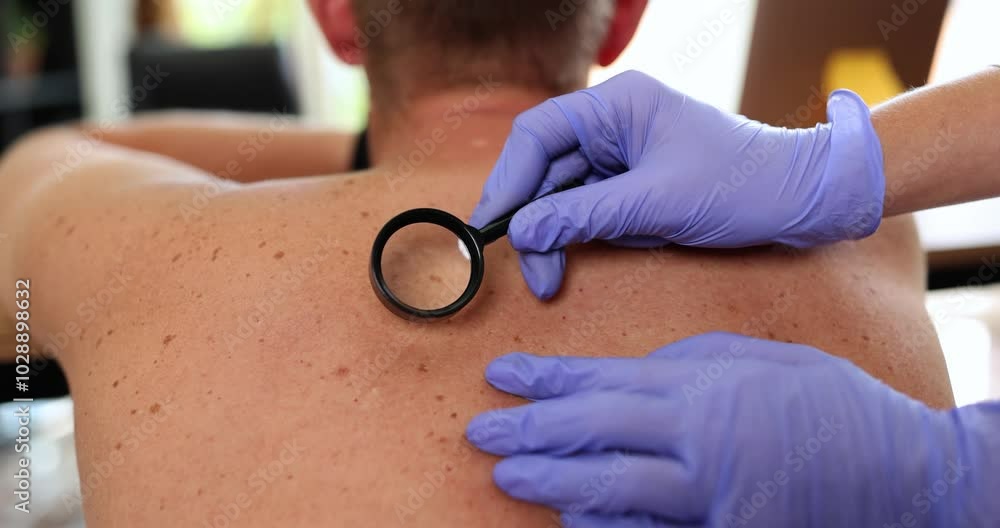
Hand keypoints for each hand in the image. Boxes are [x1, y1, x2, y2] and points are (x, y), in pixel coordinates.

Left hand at [466, 333, 994, 526]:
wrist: (906, 474)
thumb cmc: (830, 404)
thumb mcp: (758, 358)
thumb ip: (687, 363)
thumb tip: (627, 373)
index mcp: (703, 385)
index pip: (601, 379)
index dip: (544, 379)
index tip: (499, 374)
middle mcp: (698, 438)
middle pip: (592, 431)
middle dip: (529, 429)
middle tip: (480, 429)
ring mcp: (710, 495)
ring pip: (610, 487)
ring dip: (552, 480)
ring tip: (506, 472)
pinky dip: (604, 525)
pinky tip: (570, 518)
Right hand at [469, 71, 884, 298]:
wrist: (803, 200)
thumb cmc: (741, 185)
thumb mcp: (655, 203)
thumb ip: (582, 216)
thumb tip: (521, 234)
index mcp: (616, 105)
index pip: (537, 135)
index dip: (507, 181)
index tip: (491, 226)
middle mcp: (612, 124)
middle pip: (544, 171)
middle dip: (534, 222)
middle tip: (532, 271)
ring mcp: (621, 155)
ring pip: (563, 197)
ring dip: (560, 237)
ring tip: (559, 277)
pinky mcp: (632, 184)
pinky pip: (591, 211)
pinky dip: (592, 237)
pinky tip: (618, 247)